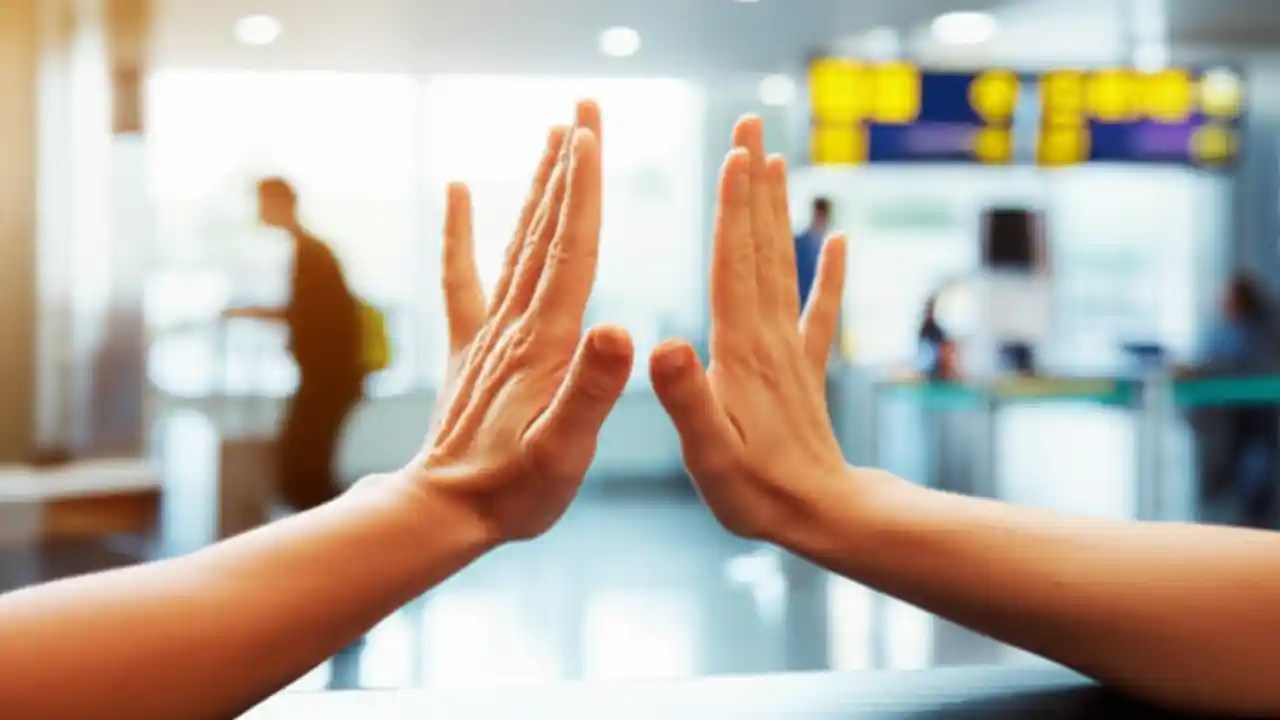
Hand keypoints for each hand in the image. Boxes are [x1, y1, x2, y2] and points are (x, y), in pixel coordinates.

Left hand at [408, 101, 633, 542]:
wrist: (445, 511)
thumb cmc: (514, 490)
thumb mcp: (565, 452)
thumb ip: (590, 391)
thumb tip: (620, 329)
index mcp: (545, 342)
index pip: (570, 252)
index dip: (582, 192)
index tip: (590, 136)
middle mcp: (515, 324)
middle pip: (546, 231)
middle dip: (566, 168)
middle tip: (581, 110)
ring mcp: (489, 332)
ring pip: (517, 243)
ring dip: (537, 188)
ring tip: (553, 137)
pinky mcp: (471, 347)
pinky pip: (462, 277)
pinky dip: (461, 231)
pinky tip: (460, 190)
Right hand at [649, 116, 848, 541]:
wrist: (823, 519)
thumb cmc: (755, 492)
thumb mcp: (707, 454)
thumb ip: (686, 398)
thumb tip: (661, 344)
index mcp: (741, 350)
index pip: (734, 264)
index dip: (734, 208)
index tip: (736, 152)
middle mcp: (769, 337)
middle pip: (761, 246)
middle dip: (756, 184)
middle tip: (754, 125)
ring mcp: (791, 350)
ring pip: (785, 264)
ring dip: (780, 209)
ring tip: (778, 157)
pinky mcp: (804, 368)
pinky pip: (820, 310)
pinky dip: (830, 271)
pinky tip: (839, 238)